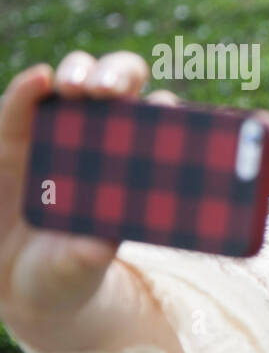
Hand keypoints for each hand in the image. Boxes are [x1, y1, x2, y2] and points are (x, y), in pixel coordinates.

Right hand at [0, 53, 178, 324]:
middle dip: (119, 74)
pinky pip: (21, 104)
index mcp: (132, 166)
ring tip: (77, 86)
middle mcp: (98, 139)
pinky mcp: (12, 135)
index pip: (157, 125)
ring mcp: (55, 132)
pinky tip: (39, 81)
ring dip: (79, 71)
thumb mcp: (78, 267)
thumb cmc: (63, 273)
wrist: (14, 281)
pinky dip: (28, 88)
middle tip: (112, 91)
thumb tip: (99, 245)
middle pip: (119, 86)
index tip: (169, 111)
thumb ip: (89, 254)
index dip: (166, 112)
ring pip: (72, 81)